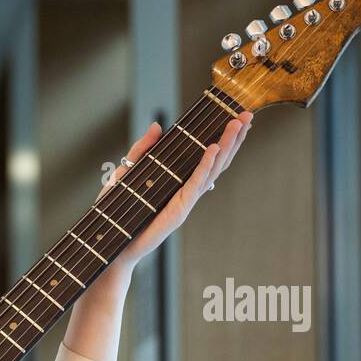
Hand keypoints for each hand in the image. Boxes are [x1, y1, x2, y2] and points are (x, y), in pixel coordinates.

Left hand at [96, 112, 252, 269]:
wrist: (113, 245)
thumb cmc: (117, 211)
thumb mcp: (126, 173)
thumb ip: (141, 150)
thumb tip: (157, 126)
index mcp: (178, 181)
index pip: (206, 157)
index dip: (222, 138)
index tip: (235, 117)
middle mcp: (187, 190)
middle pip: (217, 161)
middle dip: (233, 138)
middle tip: (247, 115)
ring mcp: (186, 200)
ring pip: (212, 170)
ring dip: (226, 146)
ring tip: (238, 124)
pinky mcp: (179, 210)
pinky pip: (195, 184)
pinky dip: (205, 166)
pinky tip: (213, 148)